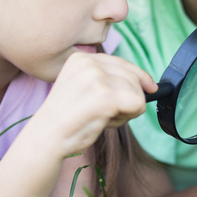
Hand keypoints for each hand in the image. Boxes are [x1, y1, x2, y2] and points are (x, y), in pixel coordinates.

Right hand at [34, 52, 156, 158]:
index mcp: (80, 58)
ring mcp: (96, 78)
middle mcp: (88, 63)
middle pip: (132, 76)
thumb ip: (106, 80)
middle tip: (110, 114)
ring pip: (137, 91)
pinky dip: (129, 116)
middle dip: (130, 97)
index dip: (139, 76)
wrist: (45, 138)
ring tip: (104, 118)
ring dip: (127, 110)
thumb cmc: (67, 119)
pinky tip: (108, 122)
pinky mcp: (104, 96)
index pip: (121, 62)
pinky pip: (137, 104)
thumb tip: (146, 83)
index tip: (151, 87)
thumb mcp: (83, 88)